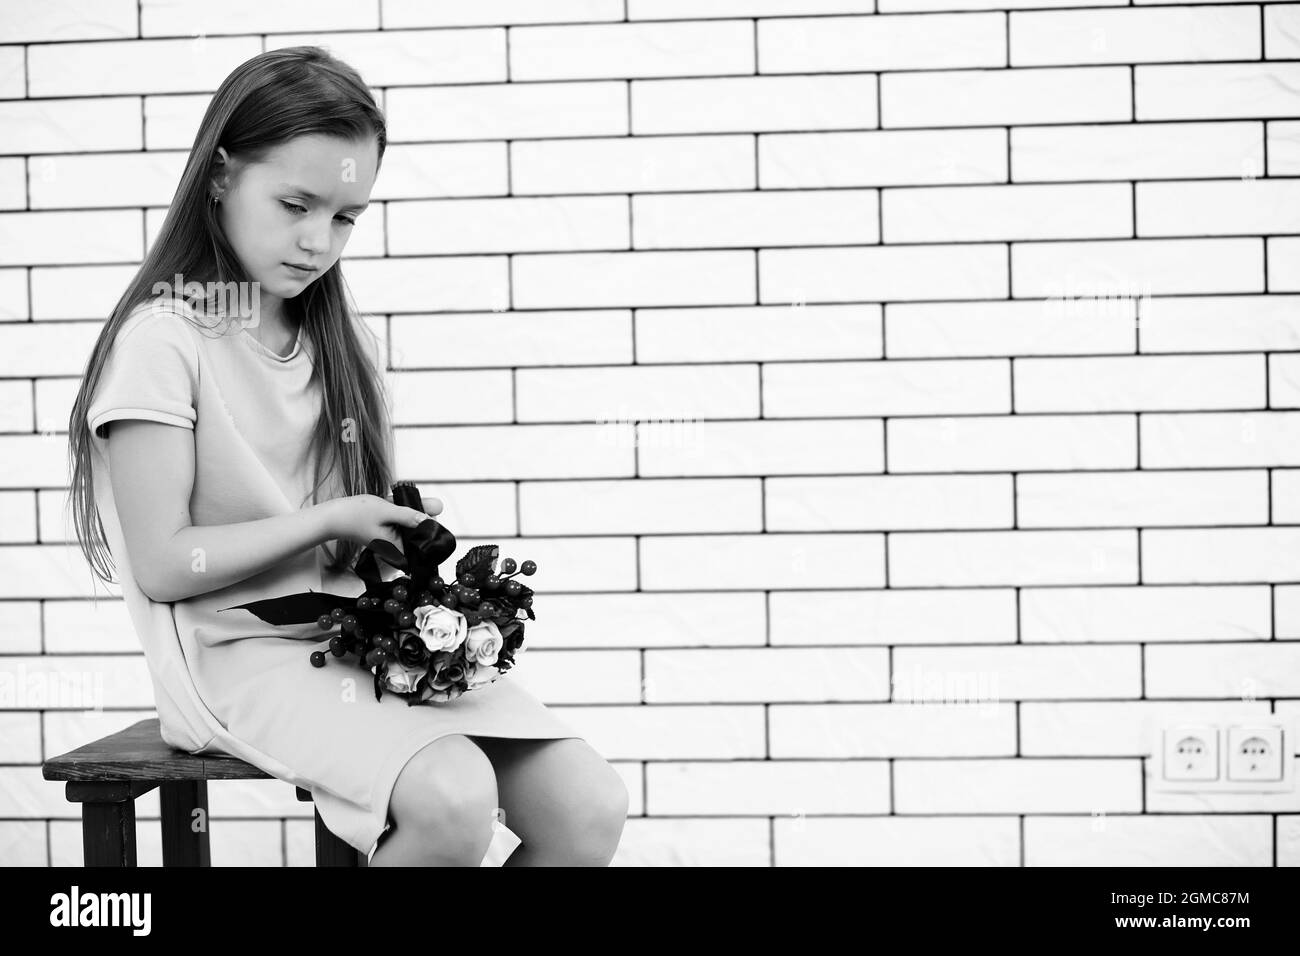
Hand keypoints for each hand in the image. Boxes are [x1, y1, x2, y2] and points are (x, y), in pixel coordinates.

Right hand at [323, 494, 439, 547]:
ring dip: (410, 512)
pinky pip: (399, 523)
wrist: (333, 516)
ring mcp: (390, 540)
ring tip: (401, 503)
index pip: (423, 540)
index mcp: (397, 547)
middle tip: (418, 504)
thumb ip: (407, 516)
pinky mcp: (385, 533)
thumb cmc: (356, 515)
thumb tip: (427, 520)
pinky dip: (400, 512)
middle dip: (420, 516)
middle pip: (417, 532)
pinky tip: (393, 503)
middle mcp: (395, 547)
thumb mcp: (386, 512)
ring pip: (409, 525)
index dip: (430, 527)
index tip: (432, 512)